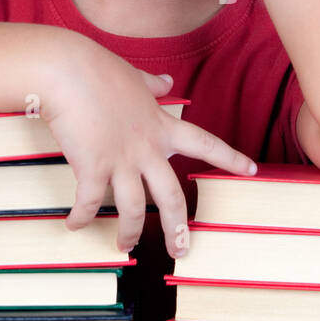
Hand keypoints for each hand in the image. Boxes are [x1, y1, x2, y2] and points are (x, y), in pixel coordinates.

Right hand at [41, 43, 257, 257]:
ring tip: (124, 247)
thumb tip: (168, 81)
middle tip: (181, 251)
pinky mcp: (93, 167)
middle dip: (177, 228)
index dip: (230, 158)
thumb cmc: (96, 69)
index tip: (252, 170)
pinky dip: (81, 217)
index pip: (205, 144)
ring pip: (134, 209)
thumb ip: (153, 84)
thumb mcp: (133, 76)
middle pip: (172, 196)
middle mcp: (147, 148)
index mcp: (160, 126)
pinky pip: (90, 203)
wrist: (66, 71)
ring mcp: (121, 160)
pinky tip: (74, 225)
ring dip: (129, 233)